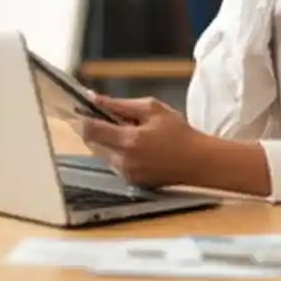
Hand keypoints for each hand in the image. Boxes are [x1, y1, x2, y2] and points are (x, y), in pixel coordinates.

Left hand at [78, 96, 207, 188]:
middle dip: (95, 130)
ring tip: (128, 133)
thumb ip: (121, 104)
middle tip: (108, 119)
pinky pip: (114, 164)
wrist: (199, 162)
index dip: (82, 119)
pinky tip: (135, 147)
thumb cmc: (178, 132)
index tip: (81, 110)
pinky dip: (116, 153)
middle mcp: (123, 161)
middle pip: (92, 143)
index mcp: (128, 141)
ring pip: (102, 154)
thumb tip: (95, 98)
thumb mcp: (152, 109)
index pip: (90, 130)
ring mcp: (126, 174)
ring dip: (106, 141)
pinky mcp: (131, 182)